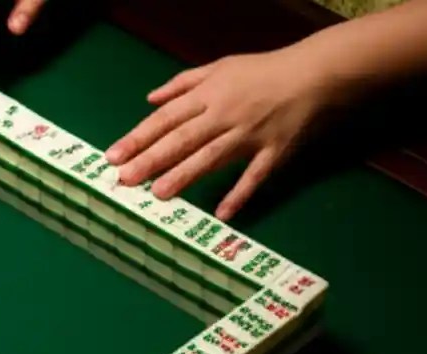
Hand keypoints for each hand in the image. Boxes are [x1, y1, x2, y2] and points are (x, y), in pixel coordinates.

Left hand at [106, 46, 338, 220]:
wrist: (313, 73)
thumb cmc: (260, 71)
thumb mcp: (219, 67)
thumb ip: (182, 83)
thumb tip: (150, 99)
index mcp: (209, 95)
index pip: (166, 118)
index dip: (139, 137)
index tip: (113, 156)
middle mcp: (225, 114)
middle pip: (183, 139)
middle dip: (152, 159)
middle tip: (126, 179)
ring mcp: (250, 134)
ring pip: (212, 157)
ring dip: (185, 175)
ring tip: (159, 193)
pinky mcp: (274, 150)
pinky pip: (255, 175)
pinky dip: (240, 194)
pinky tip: (222, 214)